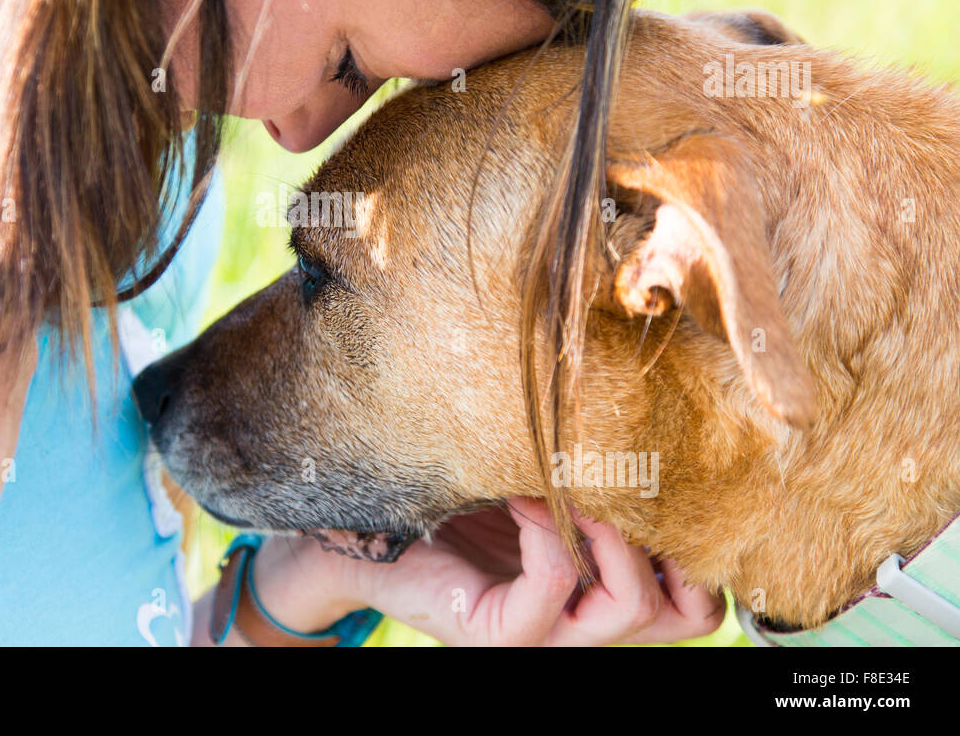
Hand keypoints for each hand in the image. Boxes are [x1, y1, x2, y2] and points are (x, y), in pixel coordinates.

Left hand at [249, 498, 724, 646]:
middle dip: (674, 540)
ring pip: (633, 606)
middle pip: (690, 614)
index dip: (701, 543)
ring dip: (609, 527)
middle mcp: (585, 632)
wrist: (369, 534)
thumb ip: (594, 482)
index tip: (666, 475)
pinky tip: (518, 493)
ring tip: (564, 482)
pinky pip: (556, 584)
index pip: (698, 602)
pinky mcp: (502, 638)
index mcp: (603, 601)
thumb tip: (659, 428)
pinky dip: (547, 527)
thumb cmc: (460, 498)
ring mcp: (547, 642)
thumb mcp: (542, 486)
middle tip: (625, 482)